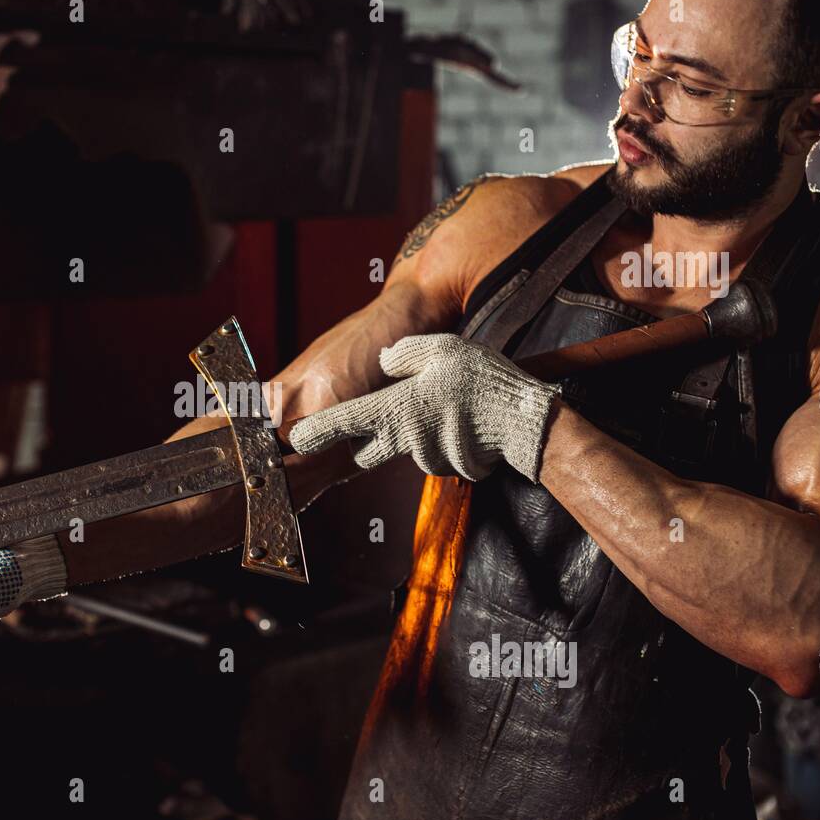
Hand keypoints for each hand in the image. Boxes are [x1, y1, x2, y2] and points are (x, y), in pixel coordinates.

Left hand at [288, 333, 559, 481]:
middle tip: (391, 415)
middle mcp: (405, 439)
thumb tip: (385, 360)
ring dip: (420, 434)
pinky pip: (437, 457)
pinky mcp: (449, 470)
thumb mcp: (441, 349)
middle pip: (366, 450)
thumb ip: (405, 354)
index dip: (315, 433)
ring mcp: (427, 458)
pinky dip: (445, 443)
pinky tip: (466, 425)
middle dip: (368, 439)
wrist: (523, 420)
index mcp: (395, 408)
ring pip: (408, 450)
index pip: (343, 423)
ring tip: (451, 409)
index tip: (295, 441)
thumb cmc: (481, 380)